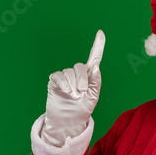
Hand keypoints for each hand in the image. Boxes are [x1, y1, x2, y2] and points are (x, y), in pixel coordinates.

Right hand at [42, 29, 105, 146]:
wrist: (69, 121)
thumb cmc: (83, 109)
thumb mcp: (93, 97)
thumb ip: (96, 82)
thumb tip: (96, 68)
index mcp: (90, 76)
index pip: (94, 58)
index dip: (98, 45)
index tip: (101, 33)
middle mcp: (77, 74)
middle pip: (80, 67)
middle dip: (82, 79)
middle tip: (82, 92)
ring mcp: (65, 77)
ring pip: (69, 72)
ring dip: (73, 85)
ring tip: (74, 96)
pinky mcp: (55, 81)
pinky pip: (58, 76)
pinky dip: (64, 83)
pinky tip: (67, 92)